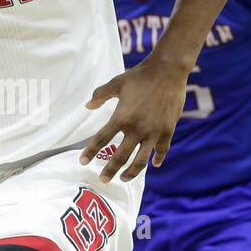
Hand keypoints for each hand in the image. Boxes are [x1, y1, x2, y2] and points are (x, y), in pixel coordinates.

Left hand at [78, 55, 190, 181]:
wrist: (168, 71)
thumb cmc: (140, 76)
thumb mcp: (116, 84)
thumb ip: (100, 95)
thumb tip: (87, 106)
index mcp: (121, 118)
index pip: (101, 140)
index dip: (90, 152)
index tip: (83, 162)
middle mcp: (136, 129)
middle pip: (120, 156)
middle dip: (110, 170)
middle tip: (103, 180)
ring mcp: (153, 132)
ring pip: (140, 160)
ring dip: (131, 172)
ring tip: (124, 178)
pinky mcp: (167, 131)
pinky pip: (161, 150)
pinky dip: (157, 159)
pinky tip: (153, 164)